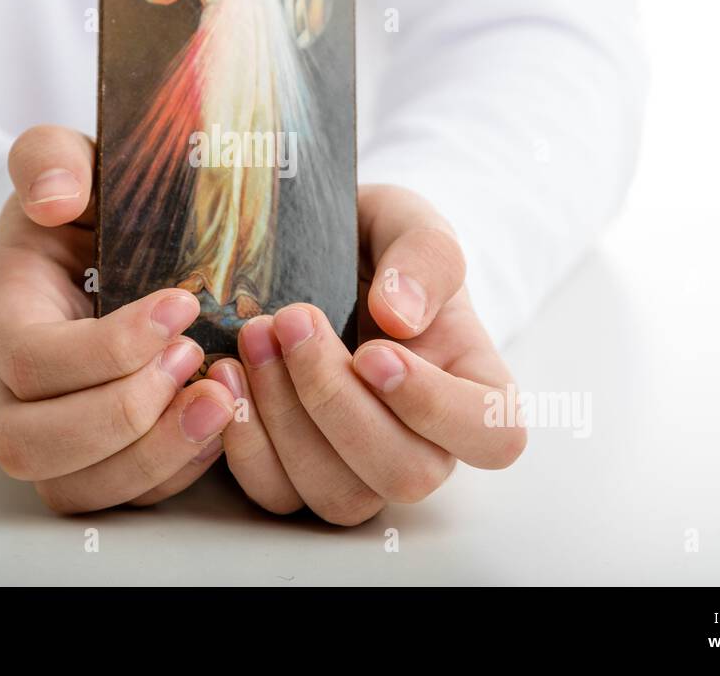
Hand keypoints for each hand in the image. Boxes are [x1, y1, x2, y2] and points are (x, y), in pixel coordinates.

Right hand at [0, 125, 234, 513]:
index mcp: (5, 311)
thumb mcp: (65, 161)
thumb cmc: (82, 206)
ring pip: (73, 487)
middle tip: (200, 361)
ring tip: (225, 401)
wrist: (97, 246)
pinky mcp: (94, 459)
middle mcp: (11, 387)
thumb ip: (49, 158)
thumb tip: (52, 195)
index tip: (183, 303)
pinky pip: (119, 497)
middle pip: (33, 444)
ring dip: (155, 455)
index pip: (32, 360)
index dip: (107, 348)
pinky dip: (174, 473)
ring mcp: (49, 432)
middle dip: (124, 415)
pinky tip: (223, 425)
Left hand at [205, 184, 527, 524]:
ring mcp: (361, 470)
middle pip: (405, 474)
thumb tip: (402, 317)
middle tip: (292, 320)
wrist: (322, 256)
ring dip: (284, 420)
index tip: (374, 350)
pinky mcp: (298, 475)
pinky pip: (276, 494)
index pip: (493, 437)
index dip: (436, 407)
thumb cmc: (380, 248)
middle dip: (335, 401)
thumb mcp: (411, 223)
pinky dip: (244, 442)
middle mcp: (426, 443)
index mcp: (475, 387)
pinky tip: (226, 377)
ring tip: (254, 336)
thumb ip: (425, 259)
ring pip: (338, 496)